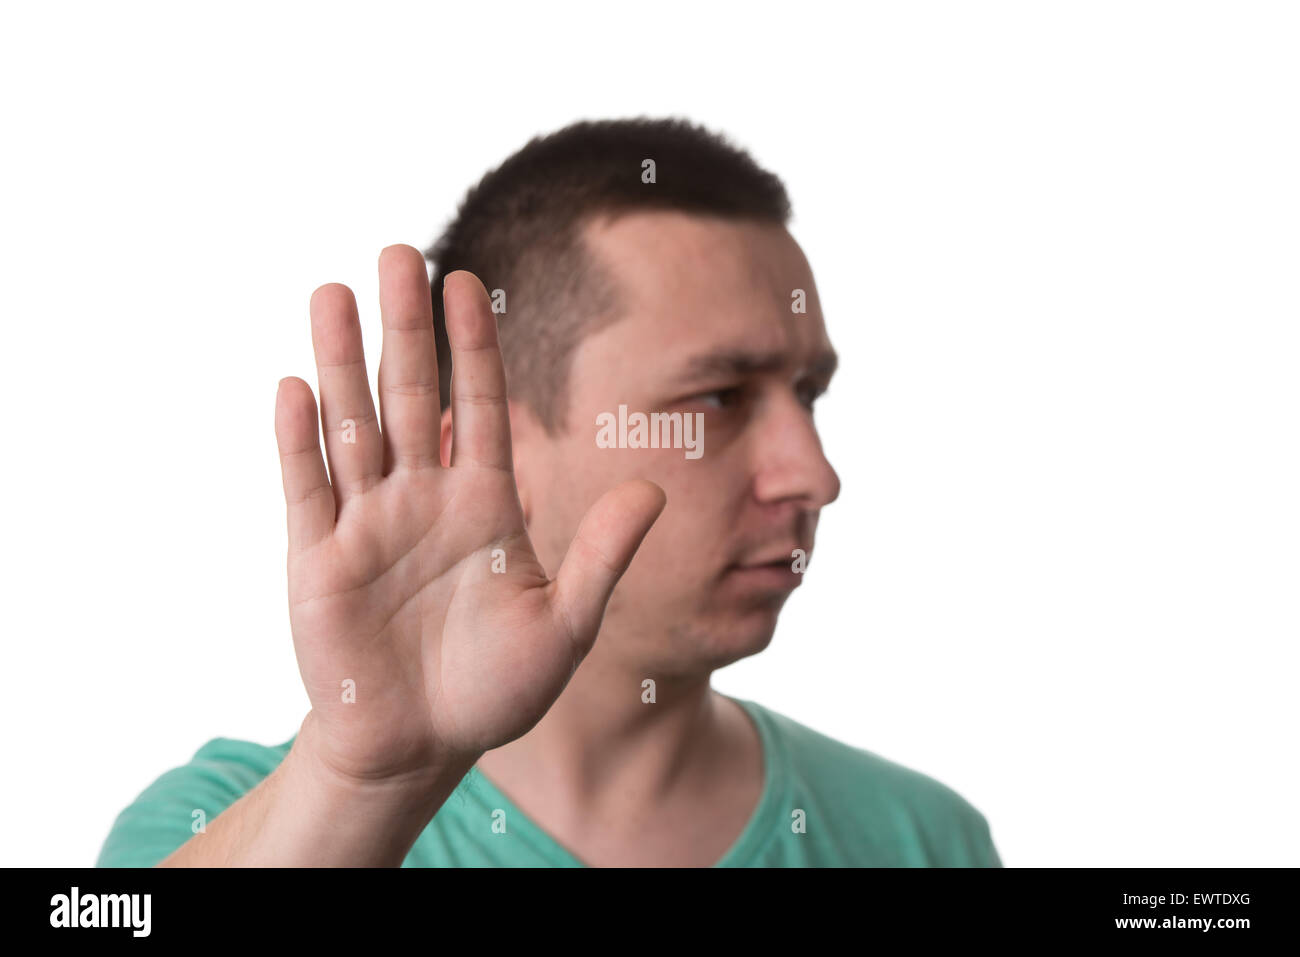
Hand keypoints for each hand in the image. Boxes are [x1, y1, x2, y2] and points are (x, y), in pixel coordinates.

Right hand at [273, 244, 664, 789]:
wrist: (419, 745)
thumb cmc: (494, 688)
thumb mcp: (563, 624)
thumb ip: (601, 556)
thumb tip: (653, 488)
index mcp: (484, 502)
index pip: (481, 405)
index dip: (475, 346)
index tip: (469, 282)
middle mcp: (423, 497)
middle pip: (412, 396)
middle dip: (406, 328)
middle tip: (398, 253)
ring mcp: (367, 523)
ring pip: (352, 425)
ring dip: (342, 362)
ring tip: (334, 292)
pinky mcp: (317, 559)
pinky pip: (307, 489)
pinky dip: (299, 441)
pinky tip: (295, 387)